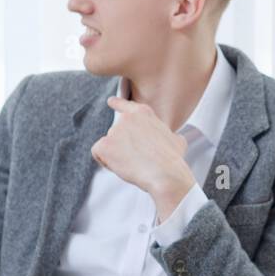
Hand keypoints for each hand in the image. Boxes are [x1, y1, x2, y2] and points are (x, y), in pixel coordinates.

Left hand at [92, 97, 195, 217]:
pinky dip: (106, 161)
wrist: (165, 173)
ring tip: (134, 164)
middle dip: (123, 147)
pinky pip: (98, 153)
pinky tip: (121, 166)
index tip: (110, 102)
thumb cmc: (172, 159)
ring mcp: (114, 130)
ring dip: (116, 156)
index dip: (117, 104)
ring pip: (108, 145)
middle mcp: (126, 118)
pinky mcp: (104, 144)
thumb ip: (168, 135)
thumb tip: (175, 139)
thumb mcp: (177, 140)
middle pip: (116, 133)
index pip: (126, 105)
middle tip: (138, 158)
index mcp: (144, 113)